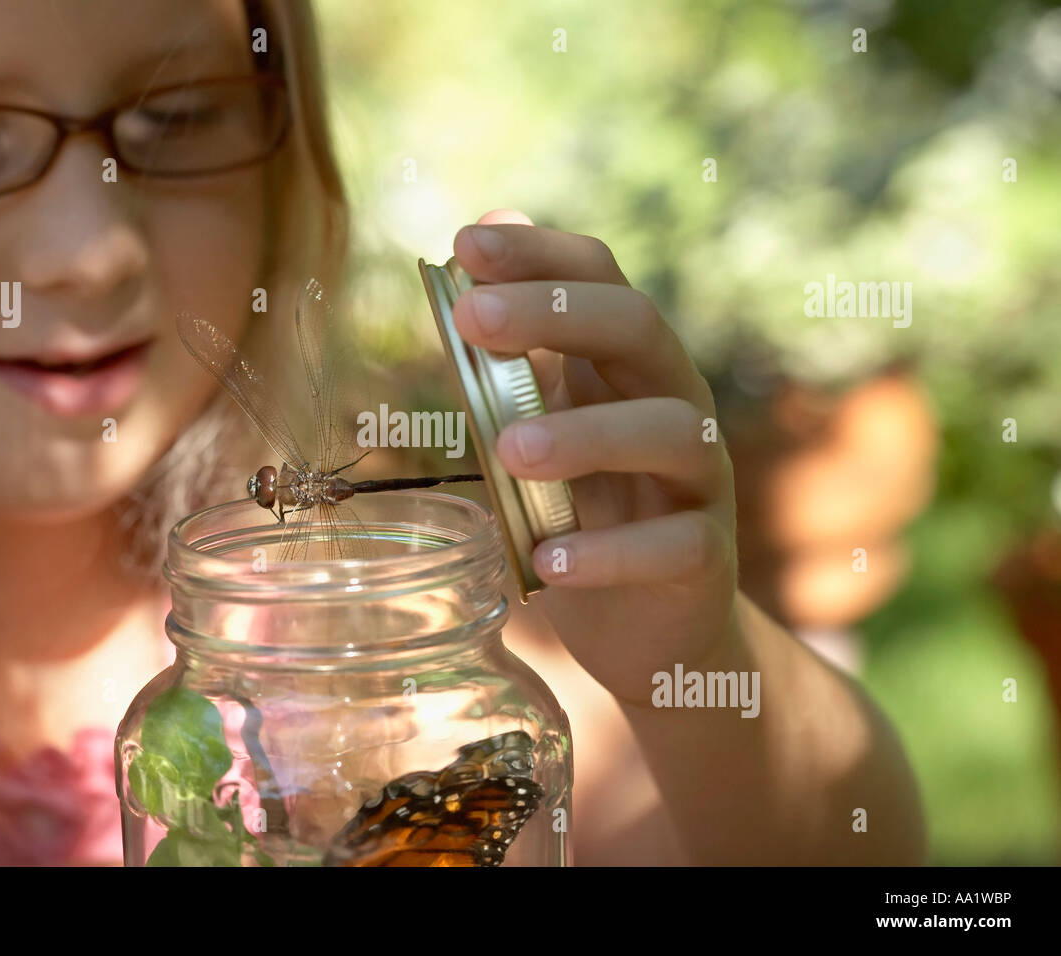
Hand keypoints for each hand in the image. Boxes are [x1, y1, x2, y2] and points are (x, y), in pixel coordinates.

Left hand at [450, 209, 738, 702]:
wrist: (645, 630)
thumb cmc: (583, 519)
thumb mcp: (537, 436)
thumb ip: (509, 369)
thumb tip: (458, 278)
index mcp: (627, 367)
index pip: (599, 280)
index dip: (539, 255)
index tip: (465, 244)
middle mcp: (676, 404)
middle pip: (639, 327)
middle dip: (553, 313)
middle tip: (470, 319)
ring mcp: (700, 480)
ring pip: (670, 430)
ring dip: (584, 433)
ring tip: (507, 452)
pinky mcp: (707, 558)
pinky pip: (674, 545)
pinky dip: (608, 552)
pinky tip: (546, 559)